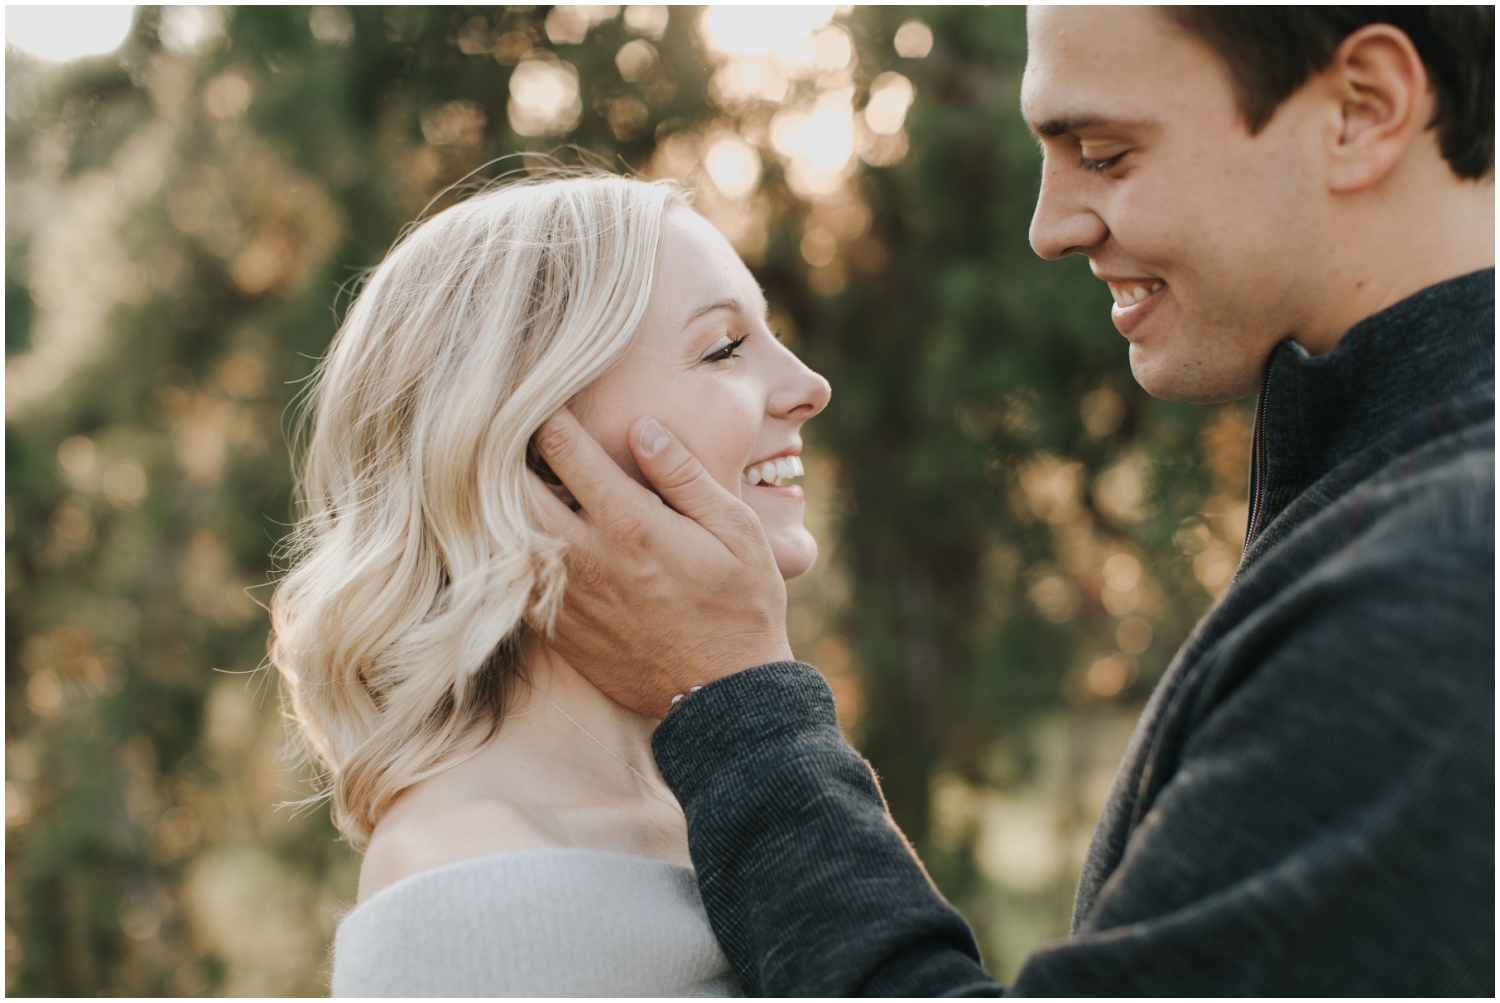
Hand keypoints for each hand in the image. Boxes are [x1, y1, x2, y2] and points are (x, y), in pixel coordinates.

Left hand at [526, 408, 793, 717]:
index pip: (561, 447)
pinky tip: (523, 532)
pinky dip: (509, 548)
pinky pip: (511, 578)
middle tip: (513, 428)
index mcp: (629, 523)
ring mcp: (564, 597)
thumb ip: (684, 475)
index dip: (546, 410)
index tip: (546, 393)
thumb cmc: (742, 605)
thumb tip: (640, 426)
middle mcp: (584, 557)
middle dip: (507, 451)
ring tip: (512, 475)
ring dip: (502, 499)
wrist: (727, 697)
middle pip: (511, 485)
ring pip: (501, 532)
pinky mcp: (557, 630)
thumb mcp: (736, 529)